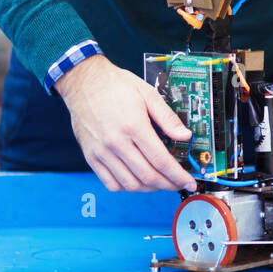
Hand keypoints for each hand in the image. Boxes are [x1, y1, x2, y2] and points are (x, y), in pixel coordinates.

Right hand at [54, 54, 195, 192]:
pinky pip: (110, 183)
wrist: (84, 82)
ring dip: (149, 188)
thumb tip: (185, 135)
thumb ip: (167, 117)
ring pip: (130, 184)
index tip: (188, 182)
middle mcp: (116, 142)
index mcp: (134, 126)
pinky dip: (127, 187)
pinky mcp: (91, 156)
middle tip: (178, 183)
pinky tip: (138, 180)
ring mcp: (102, 152)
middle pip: (147, 176)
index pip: (161, 160)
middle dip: (168, 184)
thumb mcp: (148, 94)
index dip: (178, 175)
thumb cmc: (116, 86)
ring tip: (160, 183)